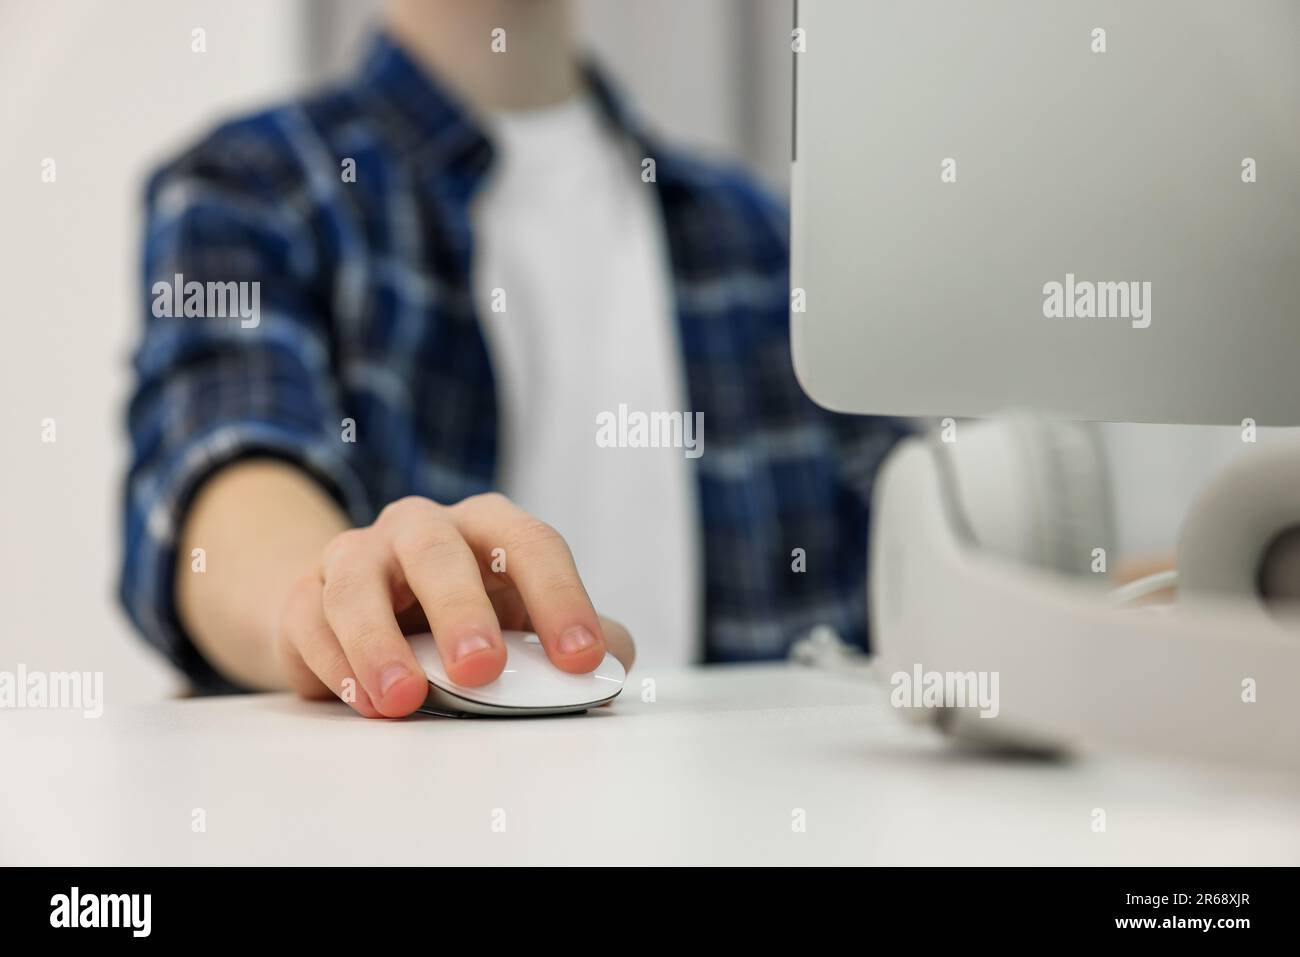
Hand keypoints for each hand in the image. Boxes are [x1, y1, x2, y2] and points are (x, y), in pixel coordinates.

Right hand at [273, 493, 633, 717]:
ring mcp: (358, 556)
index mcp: (489, 527)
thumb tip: (613, 669)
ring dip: (380, 643)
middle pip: (438, 552)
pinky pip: (311, 621)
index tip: (582, 658)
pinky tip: (365, 702)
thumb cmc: (464, 615)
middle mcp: (421, 529)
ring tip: (404, 700)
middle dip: (461, 609)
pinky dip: (336, 664)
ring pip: (358, 583)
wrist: (362, 612)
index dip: (561, 598)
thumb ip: (576, 641)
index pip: (532, 544)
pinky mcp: (306, 596)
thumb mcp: (524, 621)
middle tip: (483, 668)